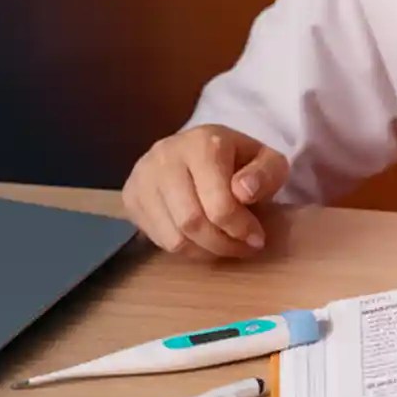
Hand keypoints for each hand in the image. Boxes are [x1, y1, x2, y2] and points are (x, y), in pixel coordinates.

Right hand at [122, 125, 288, 258]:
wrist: (197, 148)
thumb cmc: (236, 160)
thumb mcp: (266, 161)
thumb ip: (265, 174)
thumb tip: (244, 191)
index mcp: (202, 145)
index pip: (219, 204)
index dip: (240, 229)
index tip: (257, 238)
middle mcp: (165, 157)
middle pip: (192, 223)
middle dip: (222, 244)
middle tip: (241, 248)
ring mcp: (143, 177)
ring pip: (173, 237)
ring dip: (204, 251)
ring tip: (222, 246)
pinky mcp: (131, 195)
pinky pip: (157, 239)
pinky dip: (184, 248)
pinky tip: (200, 239)